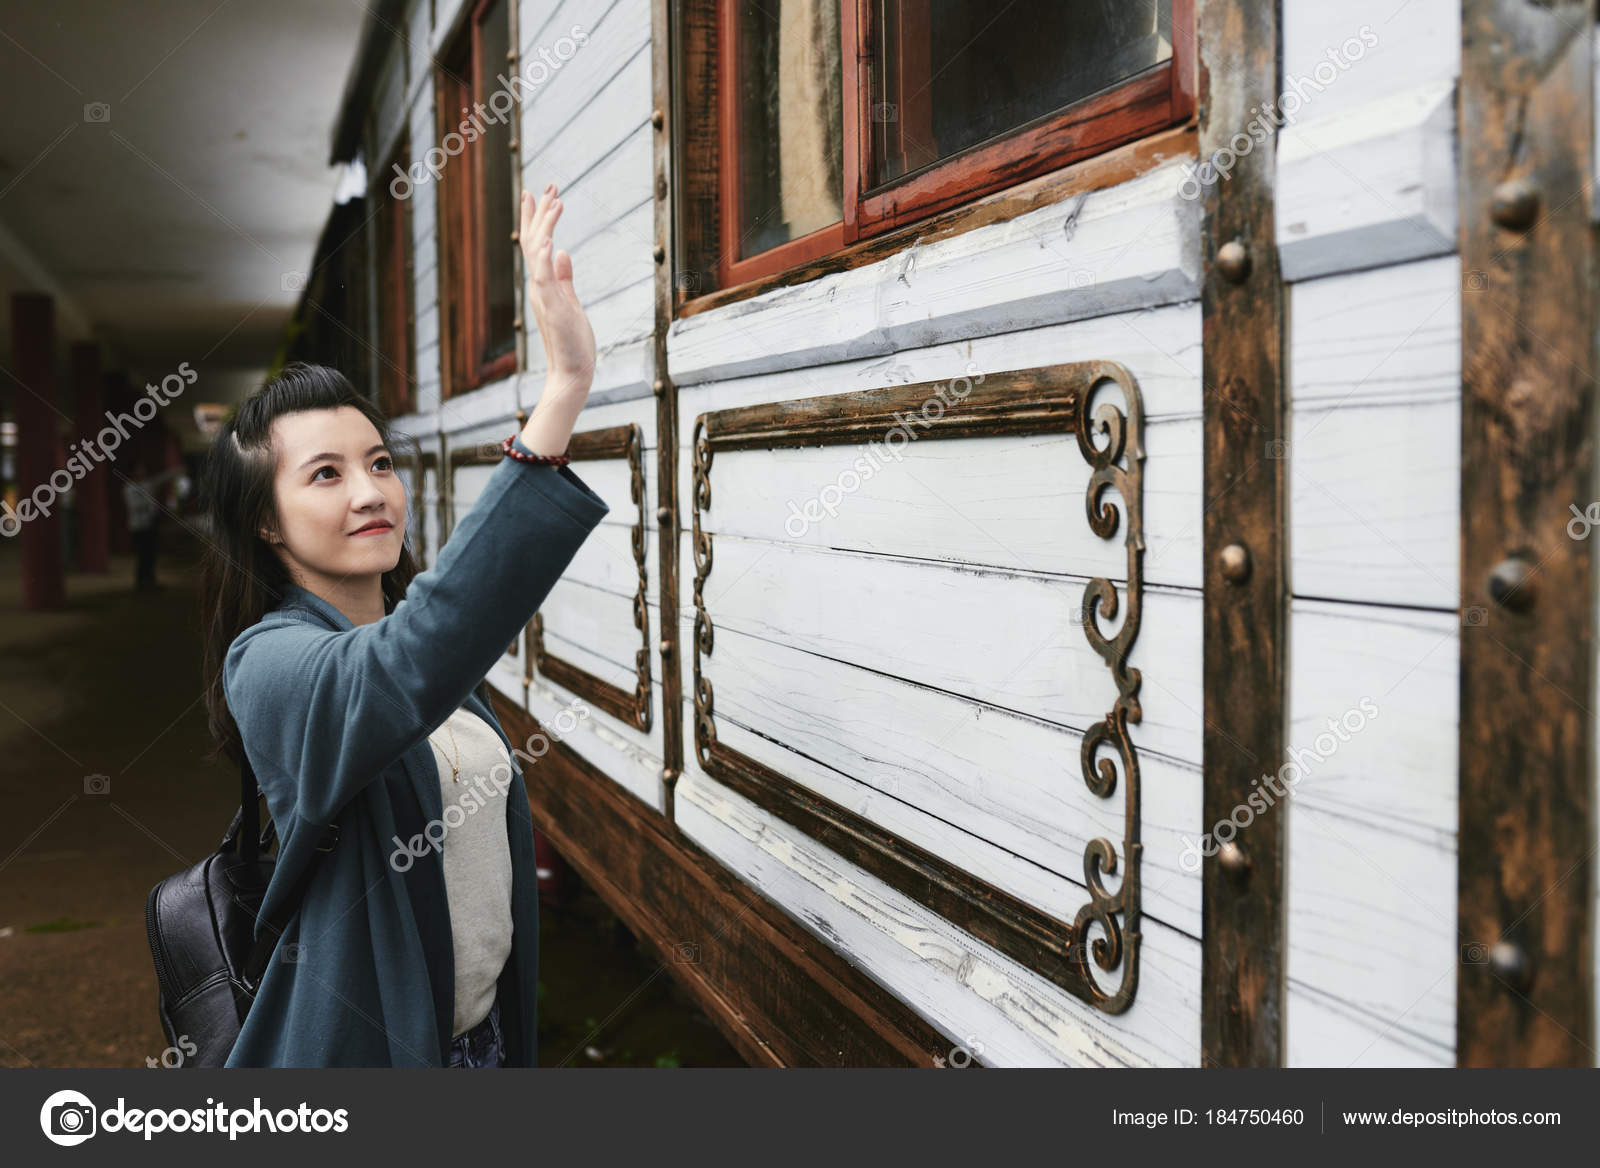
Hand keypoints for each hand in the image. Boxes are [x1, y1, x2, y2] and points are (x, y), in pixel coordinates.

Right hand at [520, 184, 596, 392]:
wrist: (572, 372)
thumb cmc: (572, 341)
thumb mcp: (570, 301)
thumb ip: (564, 277)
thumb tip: (561, 251)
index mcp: (543, 284)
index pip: (537, 244)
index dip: (538, 218)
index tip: (542, 193)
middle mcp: (538, 286)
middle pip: (534, 242)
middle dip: (540, 212)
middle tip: (548, 184)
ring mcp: (543, 296)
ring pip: (538, 254)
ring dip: (544, 226)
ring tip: (553, 201)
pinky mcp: (553, 308)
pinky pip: (545, 280)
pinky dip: (544, 260)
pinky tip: (549, 241)